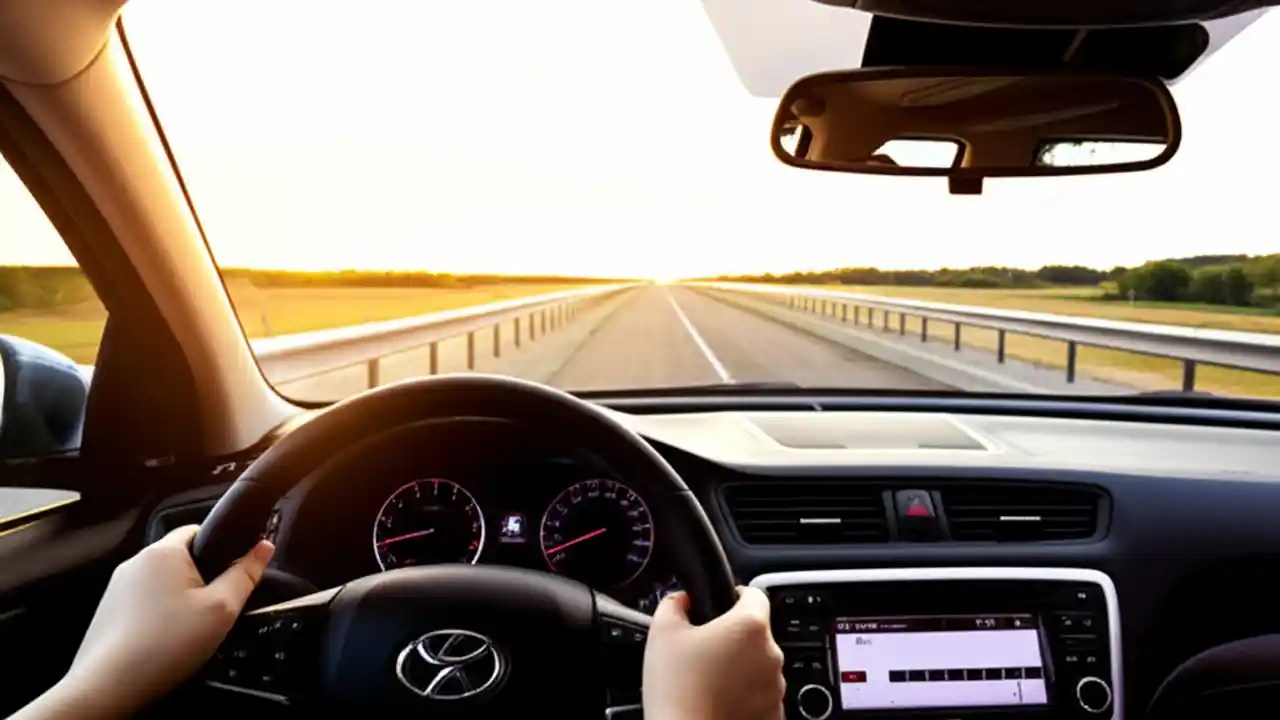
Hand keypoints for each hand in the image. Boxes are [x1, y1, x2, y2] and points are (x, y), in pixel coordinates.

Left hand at [12, 525, 273, 719]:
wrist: (108, 686)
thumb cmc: (169, 642)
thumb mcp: (221, 609)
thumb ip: (245, 575)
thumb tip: (265, 546)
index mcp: (164, 551)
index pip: (198, 530)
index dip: (221, 547)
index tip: (232, 575)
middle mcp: (136, 561)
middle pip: (180, 559)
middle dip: (200, 578)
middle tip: (215, 608)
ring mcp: (116, 586)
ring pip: (162, 582)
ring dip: (178, 597)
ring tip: (188, 629)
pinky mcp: (106, 610)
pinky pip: (143, 601)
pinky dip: (158, 614)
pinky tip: (164, 639)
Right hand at [643, 586, 785, 719]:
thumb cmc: (676, 689)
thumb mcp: (662, 633)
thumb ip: (675, 603)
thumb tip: (683, 599)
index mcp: (749, 626)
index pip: (754, 594)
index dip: (735, 596)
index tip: (722, 604)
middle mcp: (771, 655)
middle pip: (756, 633)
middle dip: (733, 638)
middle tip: (703, 651)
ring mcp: (775, 688)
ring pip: (759, 666)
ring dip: (740, 668)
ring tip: (708, 681)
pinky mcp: (774, 714)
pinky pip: (760, 696)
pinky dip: (744, 696)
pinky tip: (718, 702)